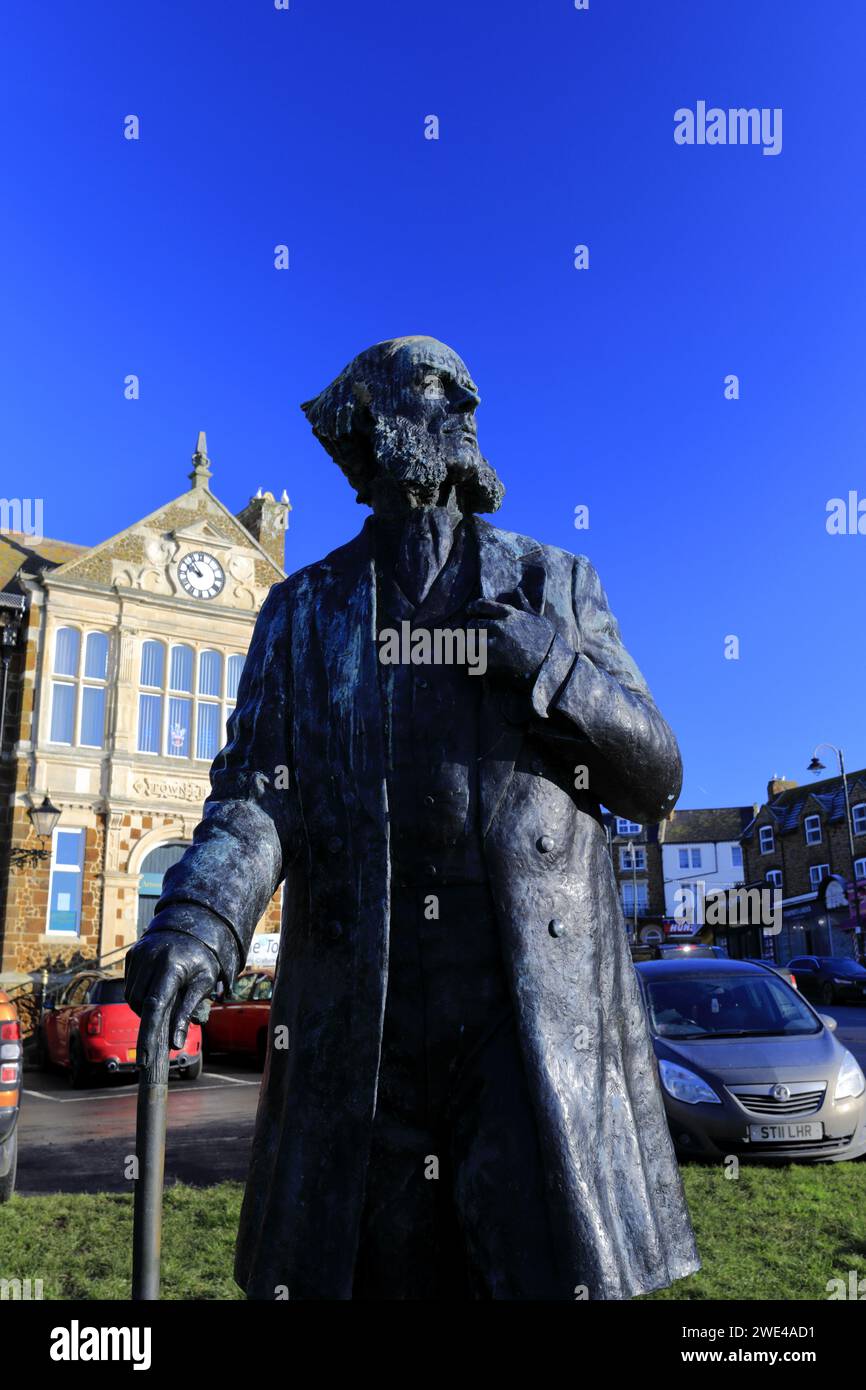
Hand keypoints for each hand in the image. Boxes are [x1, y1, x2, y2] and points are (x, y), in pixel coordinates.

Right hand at [124, 924, 219, 1064]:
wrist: (194, 924)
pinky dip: (139, 993)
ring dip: (144, 1006)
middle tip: (168, 1017)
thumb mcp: (203, 984)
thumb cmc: (203, 957)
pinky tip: (156, 986)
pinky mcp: (131, 954)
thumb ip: (187, 1012)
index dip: (149, 1035)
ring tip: (166, 999)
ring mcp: (138, 954)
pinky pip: (129, 984)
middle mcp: (150, 957)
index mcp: (171, 965)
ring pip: (131, 996)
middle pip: (140, 1004)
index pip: (155, 1006)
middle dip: (151, 1018)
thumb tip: (174, 1043)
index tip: (145, 1059)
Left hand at [467, 600, 555, 685]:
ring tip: (472, 650)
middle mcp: (499, 627)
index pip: (482, 605)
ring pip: (469, 643)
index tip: (469, 611)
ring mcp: (495, 645)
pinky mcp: (493, 663)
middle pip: (472, 625)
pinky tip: (479, 663)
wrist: (552, 662)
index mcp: (508, 614)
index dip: (472, 608)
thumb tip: (518, 591)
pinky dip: (474, 662)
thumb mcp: (536, 617)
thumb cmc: (546, 639)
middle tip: (471, 635)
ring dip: (469, 646)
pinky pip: (474, 661)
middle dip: (470, 630)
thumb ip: (523, 604)